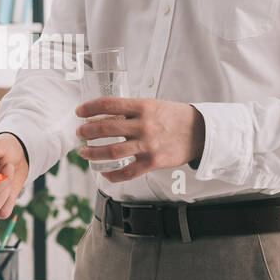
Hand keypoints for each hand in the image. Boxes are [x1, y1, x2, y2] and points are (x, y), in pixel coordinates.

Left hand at [75, 98, 204, 182]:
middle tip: (80, 133)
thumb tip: (105, 115)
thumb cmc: (175, 117)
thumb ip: (132, 110)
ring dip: (93, 153)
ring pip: (111, 152)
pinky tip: (105, 173)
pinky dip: (113, 175)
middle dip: (87, 132)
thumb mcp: (154, 105)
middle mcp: (143, 125)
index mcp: (142, 106)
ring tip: (84, 152)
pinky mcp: (153, 162)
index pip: (109, 104)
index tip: (79, 112)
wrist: (201, 132)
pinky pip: (128, 172)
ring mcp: (148, 145)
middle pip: (105, 128)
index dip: (90, 107)